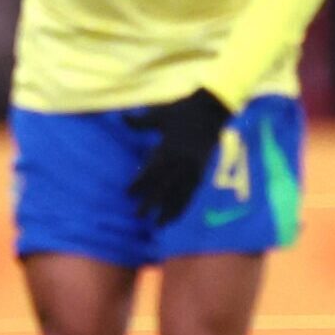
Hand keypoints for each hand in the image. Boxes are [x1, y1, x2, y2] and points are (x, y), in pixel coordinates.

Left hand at [125, 91, 231, 224]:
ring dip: (168, 210)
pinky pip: (192, 192)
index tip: (128, 193)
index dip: (139, 183)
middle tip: (138, 216)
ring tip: (159, 224)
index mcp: (169, 148)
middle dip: (150, 203)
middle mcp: (181, 162)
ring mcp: (193, 168)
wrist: (212, 110)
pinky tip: (177, 215)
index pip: (151, 171)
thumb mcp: (160, 114)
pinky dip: (184, 205)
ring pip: (179, 194)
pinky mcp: (202, 171)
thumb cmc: (183, 110)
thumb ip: (141, 122)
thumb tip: (122, 119)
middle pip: (163, 187)